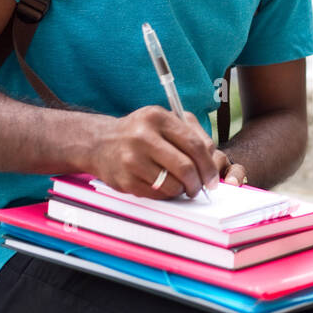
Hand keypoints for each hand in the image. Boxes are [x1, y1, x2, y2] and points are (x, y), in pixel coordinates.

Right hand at [87, 107, 226, 199]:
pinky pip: (157, 194)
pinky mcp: (125, 180)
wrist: (100, 142)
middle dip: (199, 182)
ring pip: (172, 184)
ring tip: (182, 186)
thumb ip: (192, 133)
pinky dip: (166, 194)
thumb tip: (213, 158)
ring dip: (182, 190)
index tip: (213, 178)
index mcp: (157, 117)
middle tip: (201, 187)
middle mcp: (143, 137)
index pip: (194, 144)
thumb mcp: (164, 120)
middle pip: (185, 167)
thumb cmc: (140, 132)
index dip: (208, 165)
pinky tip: (164, 187)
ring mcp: (131, 159)